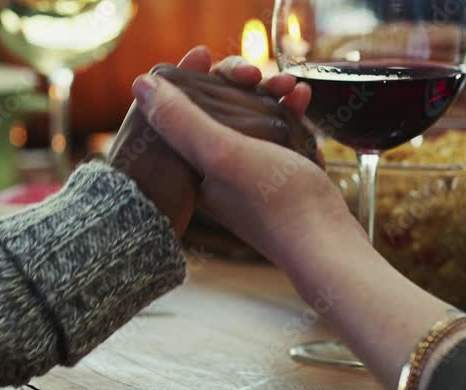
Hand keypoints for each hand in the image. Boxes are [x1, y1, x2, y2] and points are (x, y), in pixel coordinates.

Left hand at [109, 47, 318, 237]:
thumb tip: (139, 83)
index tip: (240, 67)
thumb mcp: (222, 153)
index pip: (187, 109)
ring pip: (253, 120)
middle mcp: (214, 173)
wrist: (326, 246)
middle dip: (247, 86)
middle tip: (271, 80)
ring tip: (295, 90)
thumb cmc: (277, 202)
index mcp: (192, 168)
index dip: (211, 79)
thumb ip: (181, 119)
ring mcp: (247, 176)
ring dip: (272, 97)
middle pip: (222, 111)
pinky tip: (305, 106)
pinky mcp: (277, 180)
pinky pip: (277, 135)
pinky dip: (290, 116)